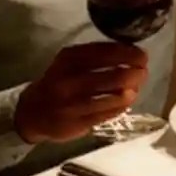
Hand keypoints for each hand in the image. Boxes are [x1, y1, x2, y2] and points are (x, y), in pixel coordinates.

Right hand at [14, 43, 147, 142]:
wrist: (31, 113)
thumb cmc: (57, 82)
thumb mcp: (68, 63)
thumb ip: (94, 56)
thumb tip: (130, 52)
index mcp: (68, 60)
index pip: (106, 53)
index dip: (129, 53)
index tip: (142, 55)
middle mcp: (70, 80)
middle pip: (114, 76)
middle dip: (135, 73)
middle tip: (144, 72)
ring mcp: (74, 103)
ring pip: (113, 97)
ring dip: (131, 91)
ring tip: (136, 88)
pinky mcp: (78, 122)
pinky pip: (108, 113)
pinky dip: (121, 106)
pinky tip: (126, 101)